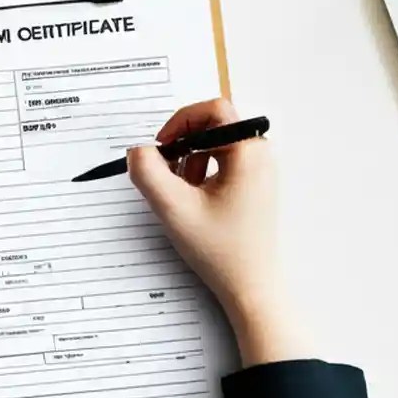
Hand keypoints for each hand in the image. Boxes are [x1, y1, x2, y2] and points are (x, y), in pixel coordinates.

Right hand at [127, 99, 303, 365]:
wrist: (250, 287)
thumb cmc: (220, 250)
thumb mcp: (174, 209)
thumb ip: (148, 173)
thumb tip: (137, 150)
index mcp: (249, 153)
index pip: (213, 110)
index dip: (181, 121)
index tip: (162, 146)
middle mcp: (260, 155)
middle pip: (214, 126)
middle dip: (184, 145)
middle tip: (165, 171)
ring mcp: (260, 170)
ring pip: (216, 145)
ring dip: (191, 161)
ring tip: (181, 193)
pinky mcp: (254, 184)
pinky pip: (223, 162)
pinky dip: (202, 174)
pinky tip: (194, 201)